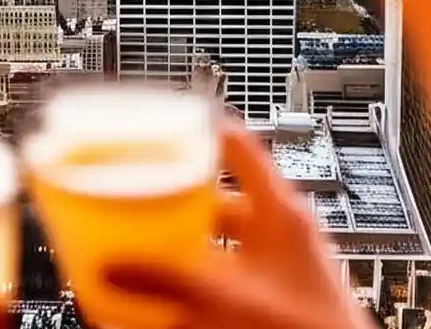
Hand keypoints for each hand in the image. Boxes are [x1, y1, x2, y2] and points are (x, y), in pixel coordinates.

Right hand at [103, 124, 372, 328]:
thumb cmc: (314, 325)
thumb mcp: (226, 295)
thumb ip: (166, 279)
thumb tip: (116, 267)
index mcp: (280, 210)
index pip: (238, 144)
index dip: (201, 127)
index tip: (166, 122)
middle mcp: (282, 230)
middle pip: (222, 192)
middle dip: (180, 194)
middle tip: (144, 192)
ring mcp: (281, 259)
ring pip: (224, 232)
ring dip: (189, 235)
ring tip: (152, 242)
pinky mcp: (276, 288)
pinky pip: (228, 266)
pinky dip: (200, 269)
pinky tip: (177, 287)